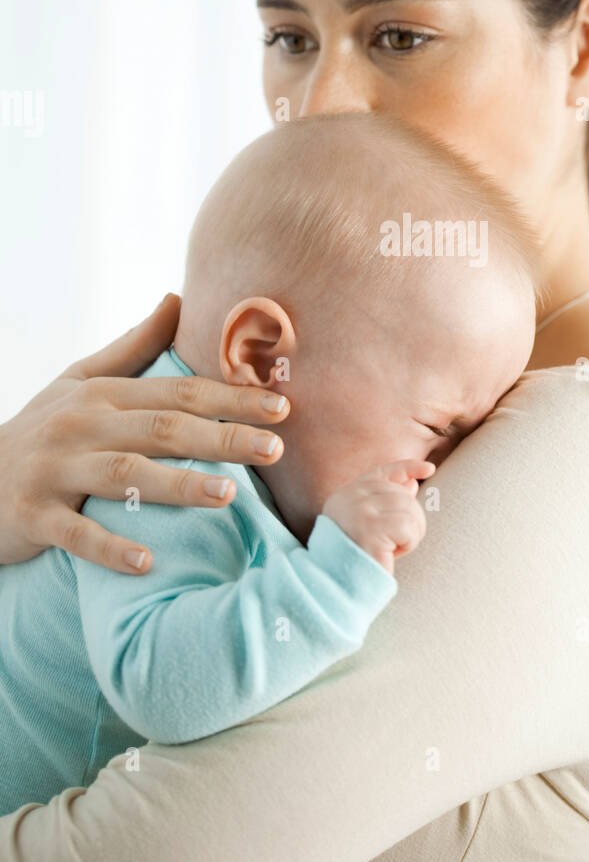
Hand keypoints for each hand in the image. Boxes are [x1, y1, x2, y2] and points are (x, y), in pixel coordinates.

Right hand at [0, 294, 289, 573]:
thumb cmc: (40, 429)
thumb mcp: (79, 380)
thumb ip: (134, 346)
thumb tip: (178, 299)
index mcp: (103, 395)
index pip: (178, 392)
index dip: (230, 397)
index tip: (281, 406)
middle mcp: (82, 425)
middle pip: (162, 429)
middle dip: (222, 437)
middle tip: (275, 449)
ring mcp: (56, 470)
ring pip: (125, 475)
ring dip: (178, 485)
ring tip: (228, 494)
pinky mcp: (34, 515)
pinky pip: (76, 534)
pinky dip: (111, 547)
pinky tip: (148, 562)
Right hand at [321, 459, 435, 576]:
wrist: (337, 585)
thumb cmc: (357, 557)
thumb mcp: (372, 525)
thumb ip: (388, 503)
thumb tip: (412, 484)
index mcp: (347, 493)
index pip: (384, 471)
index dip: (409, 468)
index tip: (430, 469)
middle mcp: (351, 497)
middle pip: (403, 494)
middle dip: (410, 520)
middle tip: (396, 543)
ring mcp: (360, 511)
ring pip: (410, 509)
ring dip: (411, 534)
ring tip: (393, 549)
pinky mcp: (371, 529)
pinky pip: (408, 527)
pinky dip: (408, 543)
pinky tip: (393, 554)